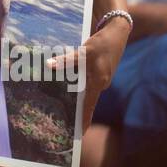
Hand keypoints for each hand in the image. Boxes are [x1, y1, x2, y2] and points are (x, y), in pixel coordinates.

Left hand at [48, 16, 130, 131]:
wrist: (117, 32)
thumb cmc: (103, 43)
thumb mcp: (85, 51)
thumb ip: (67, 60)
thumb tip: (49, 65)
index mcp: (98, 82)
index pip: (89, 106)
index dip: (84, 120)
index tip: (79, 134)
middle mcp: (100, 83)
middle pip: (84, 100)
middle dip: (74, 109)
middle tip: (61, 121)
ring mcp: (100, 78)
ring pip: (83, 90)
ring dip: (73, 96)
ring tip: (59, 105)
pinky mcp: (97, 71)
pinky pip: (84, 81)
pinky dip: (75, 84)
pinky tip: (64, 83)